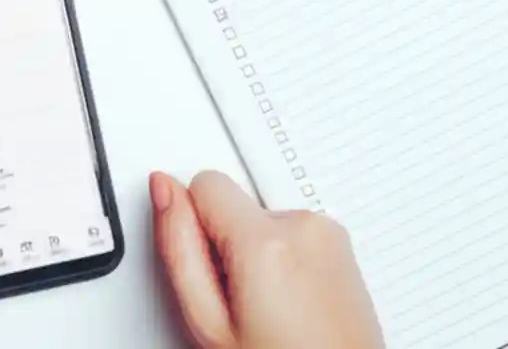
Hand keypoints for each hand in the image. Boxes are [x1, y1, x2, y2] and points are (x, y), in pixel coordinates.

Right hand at [150, 171, 383, 348]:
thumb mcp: (209, 323)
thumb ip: (178, 247)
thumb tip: (165, 190)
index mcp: (266, 243)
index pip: (205, 183)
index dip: (193, 229)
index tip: (208, 272)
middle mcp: (304, 226)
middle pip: (234, 203)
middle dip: (225, 245)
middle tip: (238, 302)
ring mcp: (329, 234)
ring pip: (262, 220)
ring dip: (257, 255)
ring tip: (268, 307)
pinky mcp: (342, 245)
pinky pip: (292, 233)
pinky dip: (284, 260)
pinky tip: (290, 303)